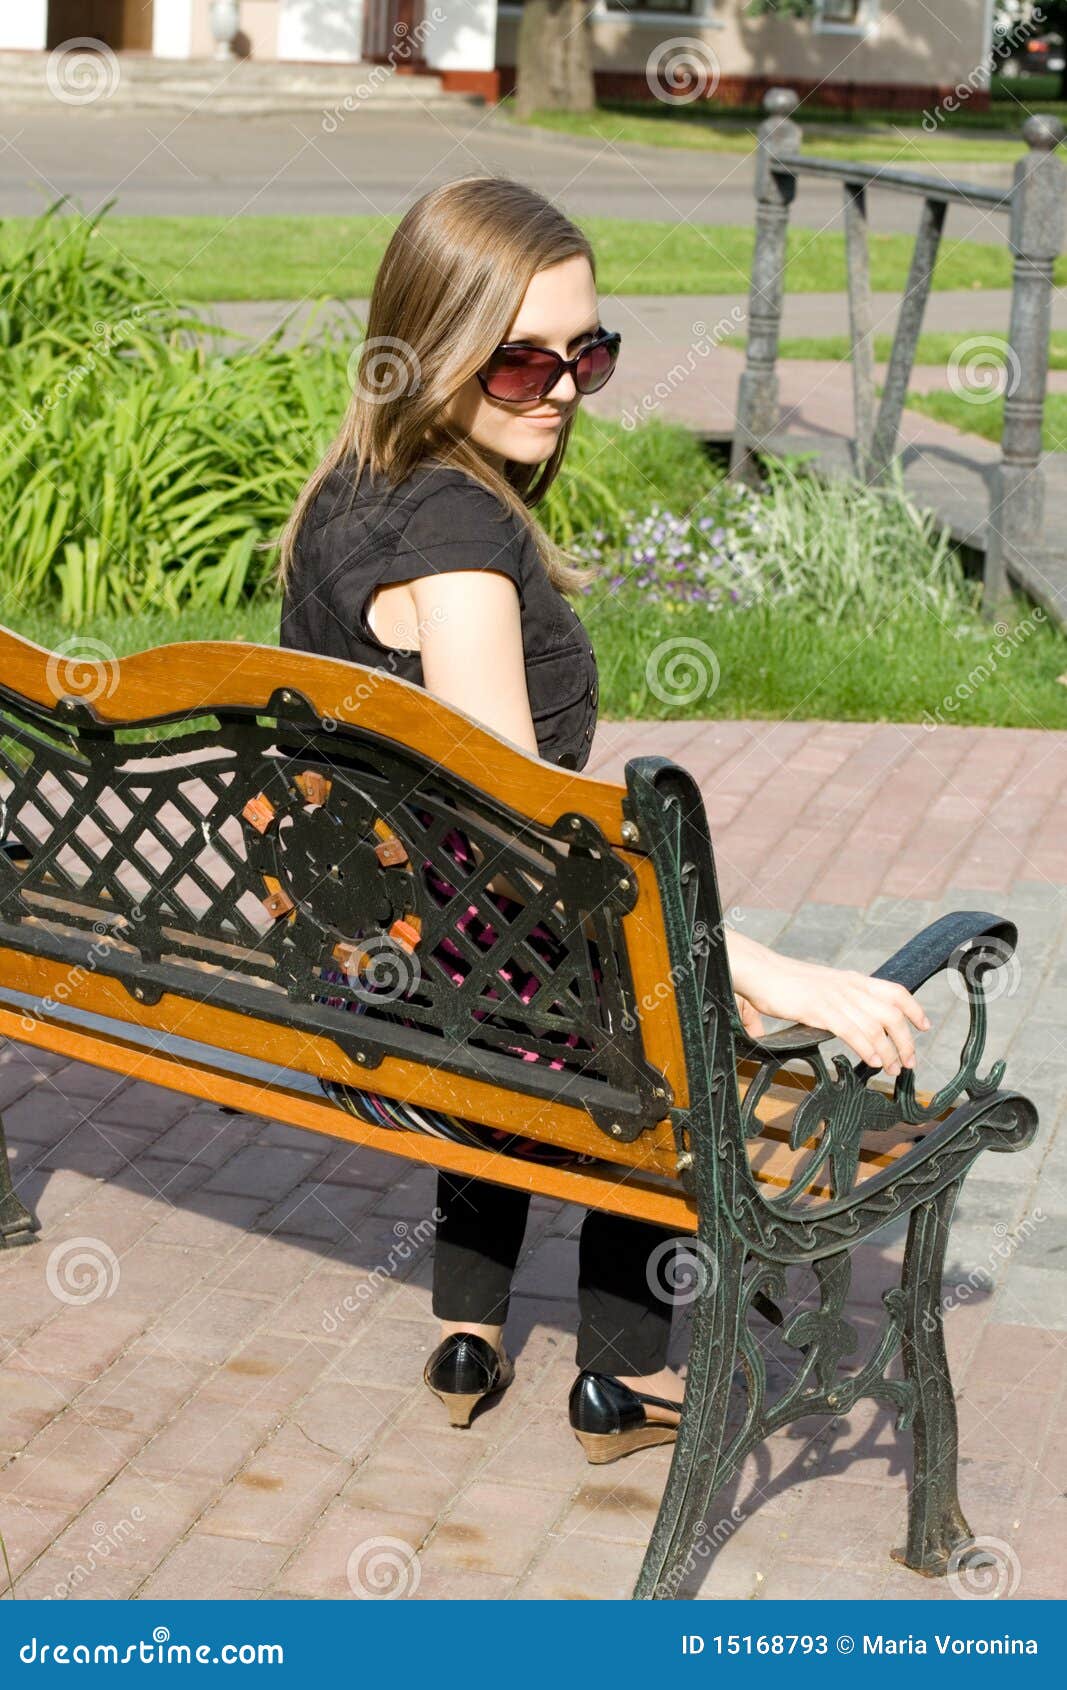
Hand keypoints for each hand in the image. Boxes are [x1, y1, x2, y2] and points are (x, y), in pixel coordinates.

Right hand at [727, 936, 930, 1076]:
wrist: (758, 970)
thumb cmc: (781, 982)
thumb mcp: (816, 990)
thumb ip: (828, 1006)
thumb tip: (837, 1026)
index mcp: (851, 979)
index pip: (895, 991)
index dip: (914, 1008)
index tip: (924, 1026)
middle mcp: (849, 986)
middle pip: (892, 1013)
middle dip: (906, 1040)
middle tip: (909, 1062)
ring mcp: (835, 997)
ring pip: (876, 1026)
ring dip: (890, 1051)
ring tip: (893, 1069)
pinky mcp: (819, 1009)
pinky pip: (852, 1031)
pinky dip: (867, 1048)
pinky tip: (873, 1062)